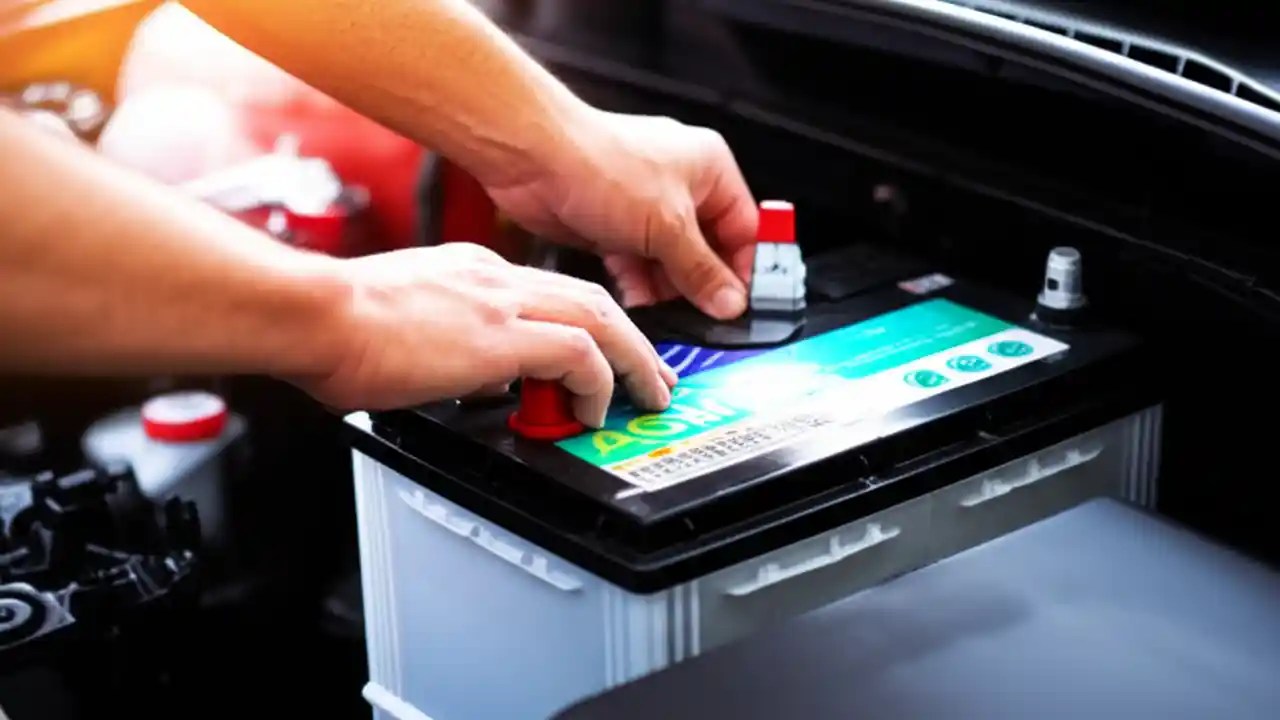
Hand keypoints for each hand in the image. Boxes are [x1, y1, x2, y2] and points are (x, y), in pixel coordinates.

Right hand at [294, 243, 676, 424]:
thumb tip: (485, 380)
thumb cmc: (337, 325)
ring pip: (600, 320)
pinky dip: (596, 383)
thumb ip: (455, 347)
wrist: (314, 314)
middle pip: (591, 300)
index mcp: (473, 272)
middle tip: (652, 374)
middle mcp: (496, 278)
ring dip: (632, 361)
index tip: (601, 354)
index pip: (549, 294)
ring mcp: (501, 302)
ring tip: (647, 394)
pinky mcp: (499, 337)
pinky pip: (577, 355)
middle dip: (632, 340)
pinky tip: (592, 410)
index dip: (586, 326)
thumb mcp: (410, 328)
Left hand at [485, 110, 758, 319]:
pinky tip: (637, 301)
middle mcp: (680, 184)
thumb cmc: (600, 163)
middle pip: (708, 248)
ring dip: (667, 288)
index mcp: (710, 168)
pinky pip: (637, 263)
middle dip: (702, 283)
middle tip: (703, 315)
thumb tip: (730, 301)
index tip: (741, 305)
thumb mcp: (668, 226)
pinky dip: (638, 283)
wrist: (533, 158)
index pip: (746, 227)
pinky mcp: (613, 224)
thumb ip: (702, 270)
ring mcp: (645, 205)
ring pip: (670, 260)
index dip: (746, 268)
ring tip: (667, 310)